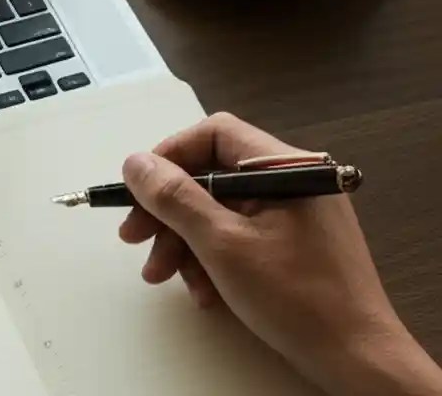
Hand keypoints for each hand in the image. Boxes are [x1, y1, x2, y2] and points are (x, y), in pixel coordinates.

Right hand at [120, 113, 441, 395]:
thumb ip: (176, 198)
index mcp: (286, 166)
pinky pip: (240, 235)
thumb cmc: (295, 296)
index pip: (215, 134)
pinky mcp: (294, 243)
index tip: (138, 191)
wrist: (356, 357)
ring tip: (164, 277)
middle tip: (135, 239)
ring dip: (184, 241)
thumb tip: (136, 163)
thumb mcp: (223, 244)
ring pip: (220, 210)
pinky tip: (203, 290)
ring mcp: (295, 213)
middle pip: (212, 175)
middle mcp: (293, 180)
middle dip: (168, 210)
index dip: (169, 157)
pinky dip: (213, 258)